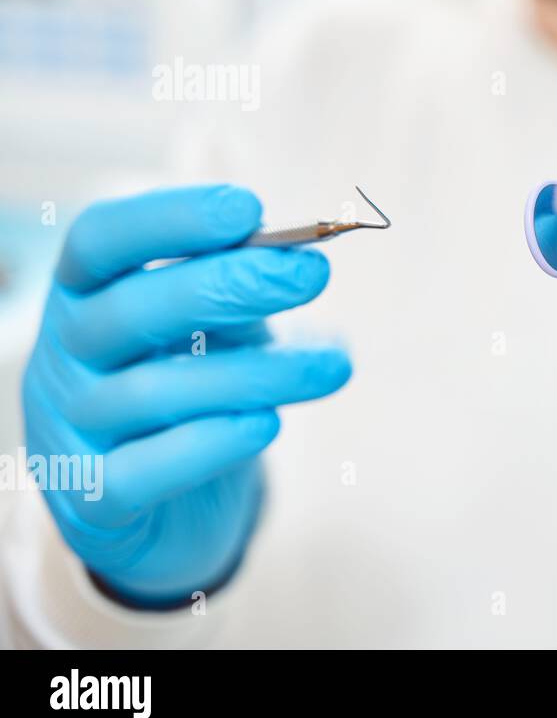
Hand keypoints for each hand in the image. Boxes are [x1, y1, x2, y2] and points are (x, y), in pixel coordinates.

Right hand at [23, 186, 350, 606]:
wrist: (165, 511)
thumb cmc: (193, 389)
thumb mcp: (213, 328)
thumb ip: (238, 290)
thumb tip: (299, 257)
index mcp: (84, 296)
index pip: (101, 239)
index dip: (169, 218)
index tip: (250, 207)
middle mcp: (62, 357)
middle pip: (129, 309)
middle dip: (227, 285)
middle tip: (311, 276)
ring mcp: (67, 431)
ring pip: (150, 393)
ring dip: (253, 373)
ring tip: (333, 368)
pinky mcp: (92, 503)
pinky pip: (143, 472)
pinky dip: (210, 444)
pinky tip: (267, 426)